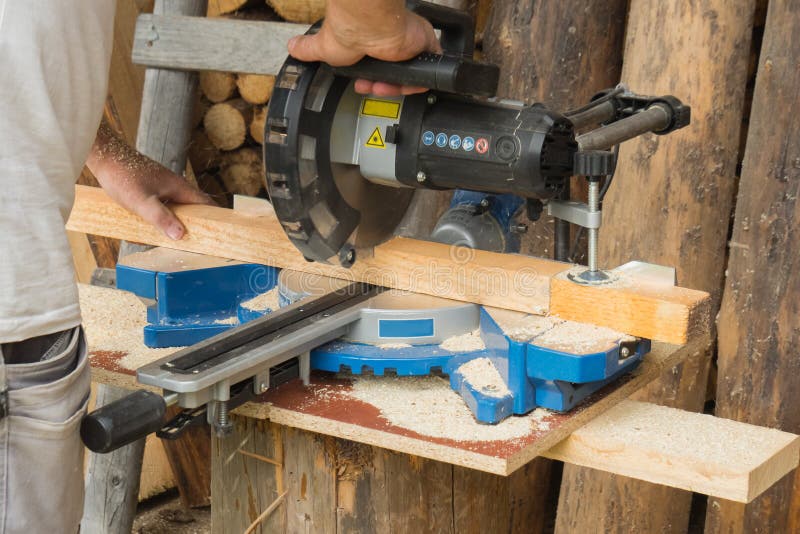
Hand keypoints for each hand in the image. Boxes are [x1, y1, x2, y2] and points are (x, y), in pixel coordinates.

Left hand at [87, 123, 214, 239]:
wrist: (104, 156)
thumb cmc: (122, 175)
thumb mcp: (142, 202)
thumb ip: (161, 218)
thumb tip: (180, 235)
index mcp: (179, 187)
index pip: (206, 203)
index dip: (216, 217)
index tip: (220, 232)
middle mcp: (174, 185)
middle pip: (193, 207)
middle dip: (196, 223)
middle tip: (198, 242)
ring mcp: (163, 186)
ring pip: (177, 207)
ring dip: (178, 221)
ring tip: (176, 238)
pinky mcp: (151, 187)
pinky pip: (164, 205)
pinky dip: (164, 216)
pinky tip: (153, 226)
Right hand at [287, 1, 440, 95]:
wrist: (365, 23)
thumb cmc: (347, 29)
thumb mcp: (322, 46)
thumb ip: (308, 48)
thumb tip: (292, 47)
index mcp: (372, 41)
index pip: (377, 65)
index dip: (371, 80)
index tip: (363, 84)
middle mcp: (391, 41)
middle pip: (394, 73)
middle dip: (382, 86)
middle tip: (371, 88)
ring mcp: (408, 43)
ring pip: (410, 75)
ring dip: (396, 87)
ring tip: (382, 87)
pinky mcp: (422, 45)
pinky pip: (427, 72)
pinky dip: (415, 84)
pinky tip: (403, 86)